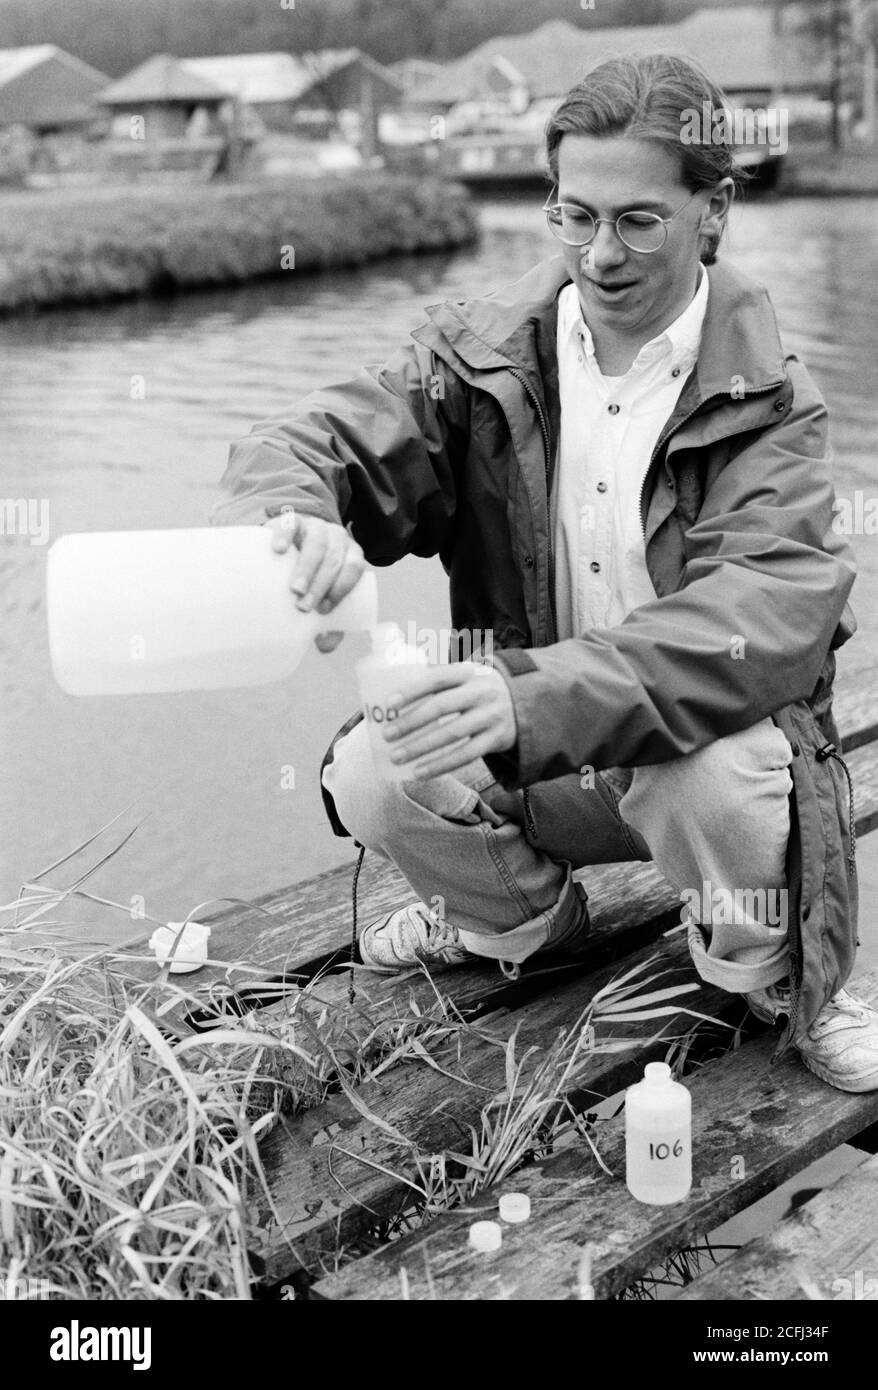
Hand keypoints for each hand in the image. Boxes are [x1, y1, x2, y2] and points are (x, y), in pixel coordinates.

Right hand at [268, 510, 365, 653]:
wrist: (292, 543)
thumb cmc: (312, 577)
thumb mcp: (322, 594)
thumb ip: (328, 620)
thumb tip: (325, 646)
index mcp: (351, 554)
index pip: (354, 568)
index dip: (342, 589)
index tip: (323, 611)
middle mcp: (337, 537)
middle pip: (335, 559)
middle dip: (321, 585)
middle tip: (304, 606)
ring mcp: (314, 526)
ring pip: (317, 542)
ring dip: (307, 567)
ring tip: (294, 588)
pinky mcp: (291, 520)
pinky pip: (290, 523)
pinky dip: (285, 535)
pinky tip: (278, 549)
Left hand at [382, 662, 516, 777]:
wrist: (524, 703)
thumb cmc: (478, 688)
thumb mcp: (466, 674)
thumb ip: (438, 675)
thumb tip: (394, 681)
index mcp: (468, 672)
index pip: (436, 678)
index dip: (412, 690)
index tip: (389, 704)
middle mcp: (481, 692)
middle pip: (441, 707)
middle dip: (411, 722)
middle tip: (387, 735)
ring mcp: (491, 716)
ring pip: (451, 734)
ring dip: (420, 747)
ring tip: (397, 757)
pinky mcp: (496, 739)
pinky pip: (465, 756)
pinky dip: (440, 765)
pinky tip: (419, 772)